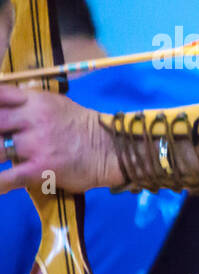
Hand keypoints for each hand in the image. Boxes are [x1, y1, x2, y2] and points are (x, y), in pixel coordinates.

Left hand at [0, 86, 118, 193]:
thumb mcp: (56, 104)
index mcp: (36, 102)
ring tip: (2, 160)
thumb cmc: (83, 128)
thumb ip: (28, 104)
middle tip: (0, 143)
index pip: (0, 96)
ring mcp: (37, 144)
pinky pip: (8, 177)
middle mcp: (34, 120)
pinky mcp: (41, 168)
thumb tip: (3, 108)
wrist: (112, 150)